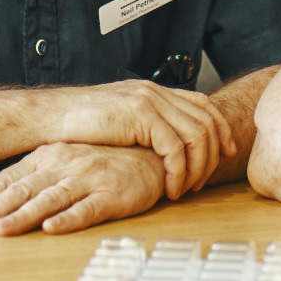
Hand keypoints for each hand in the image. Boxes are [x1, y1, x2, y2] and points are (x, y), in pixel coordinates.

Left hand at [0, 142, 165, 235]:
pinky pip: (88, 208)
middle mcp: (62, 165)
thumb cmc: (97, 162)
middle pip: (20, 191)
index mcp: (44, 159)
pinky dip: (69, 218)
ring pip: (49, 199)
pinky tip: (52, 228)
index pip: (4, 181)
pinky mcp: (112, 195)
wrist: (149, 154)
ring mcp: (87, 179)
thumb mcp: (48, 164)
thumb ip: (7, 179)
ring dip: (23, 215)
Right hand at [49, 80, 235, 198]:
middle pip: (207, 120)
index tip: (228, 150)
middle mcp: (156, 93)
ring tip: (185, 189)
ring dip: (197, 167)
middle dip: (214, 154)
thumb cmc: (79, 123)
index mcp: (154, 90)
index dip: (221, 127)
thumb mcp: (119, 119)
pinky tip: (169, 187)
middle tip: (203, 181)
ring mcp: (150, 102)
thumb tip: (162, 145)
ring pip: (197, 135)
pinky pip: (175, 148)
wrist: (51, 116)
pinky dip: (179, 171)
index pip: (203, 104)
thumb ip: (143, 124)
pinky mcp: (140, 117)